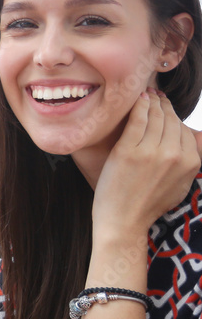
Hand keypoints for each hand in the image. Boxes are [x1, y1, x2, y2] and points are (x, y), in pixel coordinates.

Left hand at [93, 90, 200, 236]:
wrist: (124, 223)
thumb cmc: (148, 205)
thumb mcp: (181, 185)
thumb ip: (191, 162)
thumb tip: (196, 137)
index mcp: (190, 162)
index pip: (183, 130)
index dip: (174, 116)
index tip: (167, 107)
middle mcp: (174, 155)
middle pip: (170, 120)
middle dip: (164, 106)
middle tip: (156, 96)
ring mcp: (150, 152)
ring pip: (155, 118)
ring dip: (152, 103)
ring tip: (147, 95)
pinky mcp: (127, 151)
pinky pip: (137, 120)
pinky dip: (139, 106)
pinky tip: (138, 99)